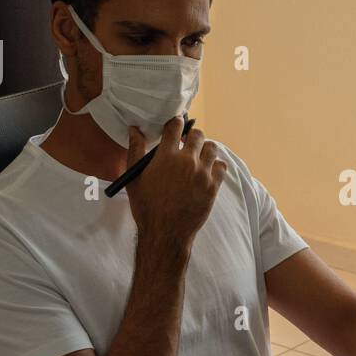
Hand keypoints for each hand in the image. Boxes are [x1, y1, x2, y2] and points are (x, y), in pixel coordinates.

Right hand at [124, 117, 227, 253]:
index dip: (176, 123)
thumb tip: (134, 129)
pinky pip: (221, 166)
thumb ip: (135, 150)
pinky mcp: (213, 186)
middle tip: (187, 144)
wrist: (165, 232)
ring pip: (212, 148)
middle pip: (197, 134)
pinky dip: (215, 166)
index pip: (176, 126)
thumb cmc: (146, 206)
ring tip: (198, 157)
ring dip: (205, 149)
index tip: (176, 126)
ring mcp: (202, 174)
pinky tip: (207, 171)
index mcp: (166, 156)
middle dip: (191, 136)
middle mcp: (187, 161)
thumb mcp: (135, 178)